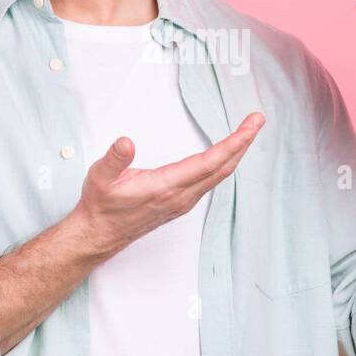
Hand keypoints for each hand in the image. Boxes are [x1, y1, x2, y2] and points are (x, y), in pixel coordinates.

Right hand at [71, 112, 265, 257]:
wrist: (98, 234)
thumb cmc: (101, 205)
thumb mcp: (100, 177)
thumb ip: (114, 159)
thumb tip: (126, 142)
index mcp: (167, 186)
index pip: (210, 162)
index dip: (233, 142)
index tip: (250, 125)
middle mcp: (181, 196)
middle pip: (222, 168)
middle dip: (243, 143)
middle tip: (257, 120)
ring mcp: (183, 202)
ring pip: (219, 176)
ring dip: (236, 153)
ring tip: (247, 132)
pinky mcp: (181, 203)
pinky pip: (211, 182)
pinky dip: (224, 164)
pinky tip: (226, 155)